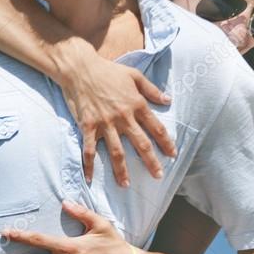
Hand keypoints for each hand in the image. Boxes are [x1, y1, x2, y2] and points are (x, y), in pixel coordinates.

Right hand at [54, 39, 176, 185]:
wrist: (81, 69)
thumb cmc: (108, 71)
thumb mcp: (135, 75)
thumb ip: (152, 90)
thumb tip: (168, 100)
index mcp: (136, 104)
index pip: (156, 128)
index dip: (166, 143)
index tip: (172, 155)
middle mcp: (123, 117)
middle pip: (140, 144)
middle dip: (150, 162)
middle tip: (157, 176)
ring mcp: (105, 124)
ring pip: (116, 152)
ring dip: (122, 170)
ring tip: (126, 184)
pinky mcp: (88, 127)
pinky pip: (89, 150)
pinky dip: (89, 166)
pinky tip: (90, 179)